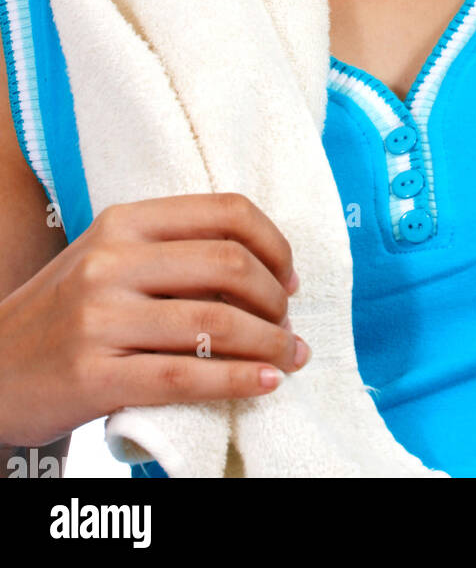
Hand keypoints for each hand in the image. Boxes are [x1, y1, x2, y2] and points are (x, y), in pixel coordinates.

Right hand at [0, 193, 308, 449]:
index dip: (274, 243)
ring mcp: (100, 319)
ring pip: (216, 322)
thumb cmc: (66, 312)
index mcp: (124, 223)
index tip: (290, 275)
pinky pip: (186, 376)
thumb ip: (173, 253)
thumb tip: (265, 269)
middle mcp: (112, 262)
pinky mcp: (93, 376)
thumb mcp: (110, 260)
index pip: (226, 211)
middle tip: (287, 323)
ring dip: (270, 343)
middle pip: (230, 264)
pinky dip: (238, 381)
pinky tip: (265, 384)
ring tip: (289, 356)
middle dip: (277, 298)